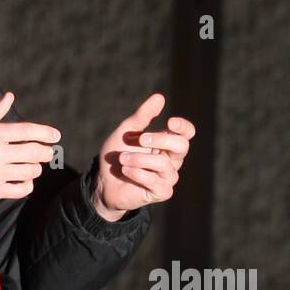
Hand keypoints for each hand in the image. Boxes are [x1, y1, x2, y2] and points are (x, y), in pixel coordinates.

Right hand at [0, 92, 60, 201]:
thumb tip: (9, 96)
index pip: (26, 130)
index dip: (45, 132)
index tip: (56, 136)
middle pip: (33, 151)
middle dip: (46, 152)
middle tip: (48, 153)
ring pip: (29, 171)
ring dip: (35, 169)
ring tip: (32, 167)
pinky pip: (21, 189)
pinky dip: (27, 185)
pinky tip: (24, 181)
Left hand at [93, 92, 194, 218]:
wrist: (103, 181)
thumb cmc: (117, 154)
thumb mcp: (126, 131)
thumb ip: (143, 116)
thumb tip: (160, 97)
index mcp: (166, 143)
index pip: (186, 133)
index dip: (183, 127)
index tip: (170, 122)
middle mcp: (171, 159)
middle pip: (182, 146)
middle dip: (161, 139)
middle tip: (140, 139)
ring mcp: (168, 177)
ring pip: (164, 164)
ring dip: (139, 159)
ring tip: (122, 158)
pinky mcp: (161, 192)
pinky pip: (155, 181)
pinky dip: (137, 173)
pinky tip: (125, 171)